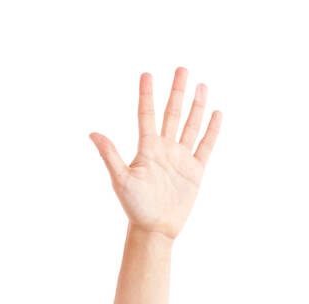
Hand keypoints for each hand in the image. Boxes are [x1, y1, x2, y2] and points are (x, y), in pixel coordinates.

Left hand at [89, 67, 221, 240]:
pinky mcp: (195, 170)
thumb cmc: (134, 207)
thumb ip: (110, 154)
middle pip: (172, 114)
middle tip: (181, 69)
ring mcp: (181, 158)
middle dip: (177, 92)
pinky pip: (205, 146)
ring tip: (201, 85)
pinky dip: (211, 130)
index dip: (146, 95)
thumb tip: (92, 133)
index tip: (146, 74)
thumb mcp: (120, 179)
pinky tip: (215, 113)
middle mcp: (164, 149)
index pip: (146, 115)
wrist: (155, 228)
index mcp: (146, 149)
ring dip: (196, 106)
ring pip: (190, 126)